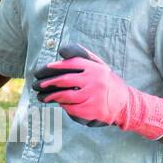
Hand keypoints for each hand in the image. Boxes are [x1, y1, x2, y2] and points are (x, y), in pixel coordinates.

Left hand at [31, 43, 162, 139]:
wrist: (126, 105)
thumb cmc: (109, 84)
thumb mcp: (101, 67)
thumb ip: (84, 57)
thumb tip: (63, 52)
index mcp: (95, 68)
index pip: (72, 63)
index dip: (56, 66)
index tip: (45, 69)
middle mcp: (94, 80)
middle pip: (65, 79)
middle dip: (48, 82)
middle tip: (37, 84)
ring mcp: (93, 96)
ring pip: (65, 95)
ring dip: (50, 96)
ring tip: (41, 97)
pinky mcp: (91, 110)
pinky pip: (71, 107)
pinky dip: (62, 105)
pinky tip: (57, 104)